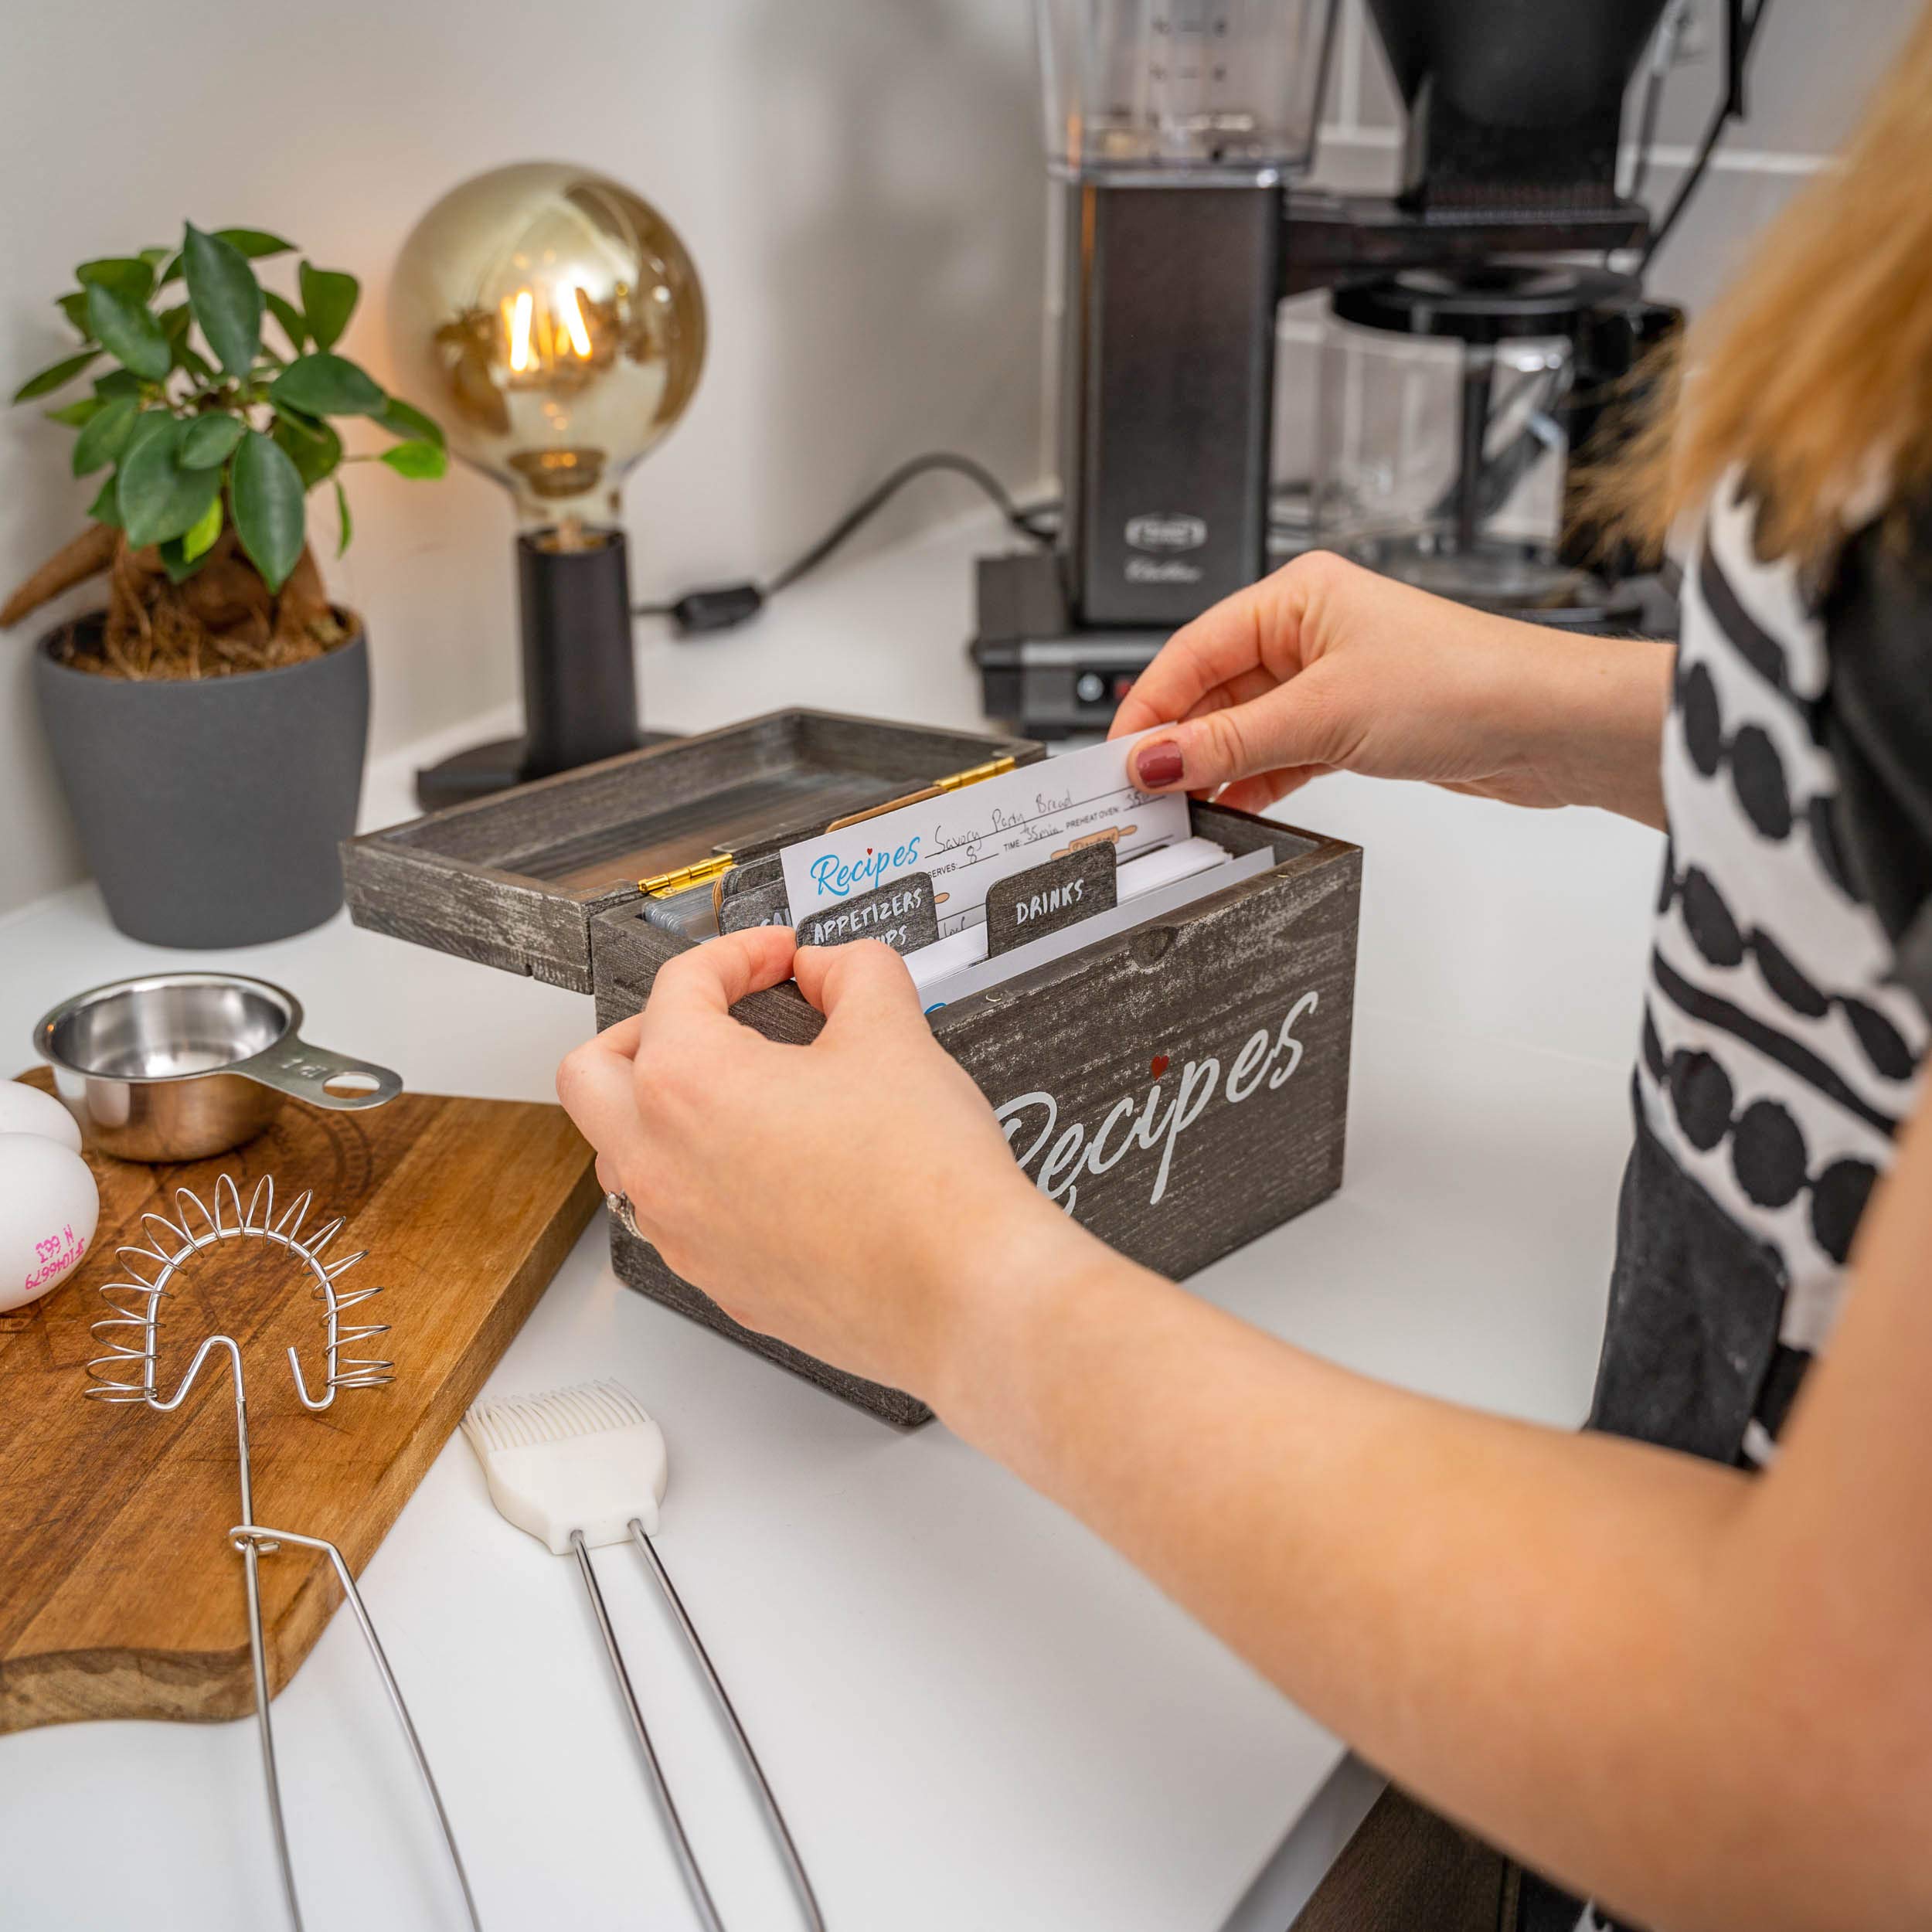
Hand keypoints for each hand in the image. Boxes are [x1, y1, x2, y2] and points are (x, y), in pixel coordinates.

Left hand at [555, 928, 1096, 1399]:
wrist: (961, 1290)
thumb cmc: (924, 1180)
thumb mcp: (894, 1030)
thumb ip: (853, 973)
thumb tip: (832, 970)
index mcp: (687, 1083)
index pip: (679, 986)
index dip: (738, 954)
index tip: (778, 959)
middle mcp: (661, 1162)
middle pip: (591, 1073)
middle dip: (645, 1029)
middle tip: (711, 1017)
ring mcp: (682, 1232)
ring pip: (621, 1156)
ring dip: (659, 1113)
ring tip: (734, 1094)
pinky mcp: (718, 1282)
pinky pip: (675, 1217)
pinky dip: (701, 1179)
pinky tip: (770, 1168)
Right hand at [1111, 551, 1671, 826]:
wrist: (1551, 724)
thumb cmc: (1465, 684)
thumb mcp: (1325, 715)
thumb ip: (1232, 742)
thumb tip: (1157, 758)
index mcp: (1298, 596)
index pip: (1194, 650)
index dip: (1150, 706)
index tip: (1119, 757)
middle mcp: (1311, 630)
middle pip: (1215, 689)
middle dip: (1179, 741)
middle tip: (1141, 792)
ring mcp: (1333, 679)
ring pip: (1246, 726)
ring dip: (1216, 766)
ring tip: (1182, 808)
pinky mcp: (1354, 724)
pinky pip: (1281, 752)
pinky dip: (1255, 781)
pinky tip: (1232, 809)